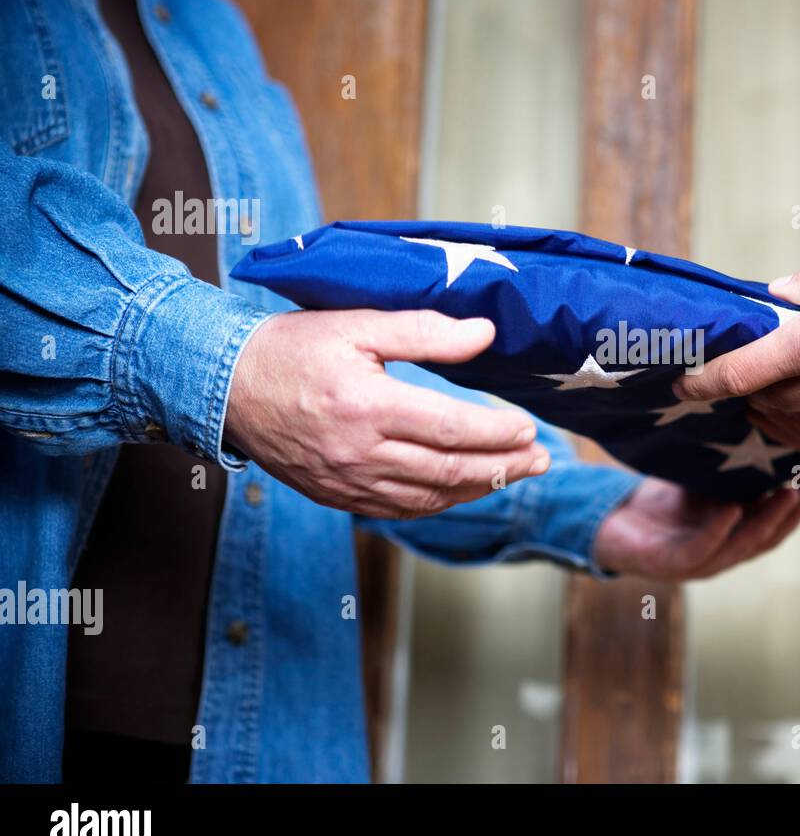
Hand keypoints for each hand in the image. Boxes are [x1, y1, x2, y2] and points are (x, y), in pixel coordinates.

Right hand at [225, 309, 548, 518]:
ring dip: (478, 489)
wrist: (224, 387)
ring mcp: (348, 482)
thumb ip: (424, 331)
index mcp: (367, 407)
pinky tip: (463, 490)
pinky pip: (400, 511)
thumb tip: (483, 333)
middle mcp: (359, 453)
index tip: (528, 428)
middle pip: (449, 470)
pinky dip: (440, 503)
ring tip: (515, 474)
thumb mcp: (357, 324)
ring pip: (430, 497)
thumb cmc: (291, 348)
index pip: (452, 430)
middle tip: (540, 459)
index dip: (498, 434)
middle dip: (504, 468)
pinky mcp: (337, 497)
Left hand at [593, 467, 799, 579]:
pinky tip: (732, 510)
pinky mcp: (672, 564)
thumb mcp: (702, 479)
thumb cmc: (662, 502)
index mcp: (736, 531)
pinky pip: (701, 550)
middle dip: (797, 508)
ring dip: (770, 520)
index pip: (778, 516)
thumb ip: (730, 463)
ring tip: (790, 493)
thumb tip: (761, 418)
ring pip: (745, 545)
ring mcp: (702, 561)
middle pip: (771, 533)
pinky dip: (718, 531)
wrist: (611, 523)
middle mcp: (725, 550)